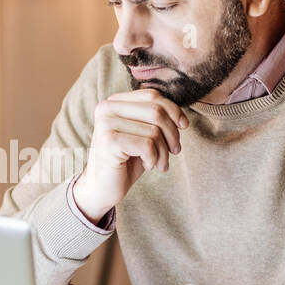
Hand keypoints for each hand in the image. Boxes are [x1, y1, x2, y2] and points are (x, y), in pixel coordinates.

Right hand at [72, 89, 188, 223]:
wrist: (101, 189)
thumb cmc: (125, 161)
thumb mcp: (142, 135)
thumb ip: (154, 119)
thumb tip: (181, 117)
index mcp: (114, 102)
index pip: (152, 96)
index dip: (174, 110)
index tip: (184, 126)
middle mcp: (107, 108)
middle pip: (156, 111)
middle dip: (172, 133)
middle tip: (174, 151)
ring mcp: (106, 124)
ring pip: (154, 131)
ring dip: (163, 152)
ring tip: (159, 163)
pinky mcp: (109, 141)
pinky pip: (147, 146)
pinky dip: (153, 159)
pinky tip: (147, 165)